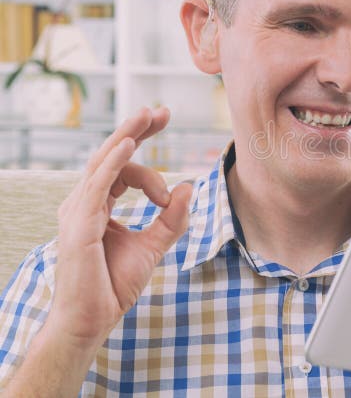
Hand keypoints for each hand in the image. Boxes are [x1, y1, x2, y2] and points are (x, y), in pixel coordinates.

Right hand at [48, 107, 191, 348]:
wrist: (92, 320)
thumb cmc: (113, 285)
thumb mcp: (153, 246)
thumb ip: (172, 219)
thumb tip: (189, 187)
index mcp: (98, 205)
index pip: (123, 170)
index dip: (150, 166)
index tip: (171, 193)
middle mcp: (85, 202)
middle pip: (111, 155)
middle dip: (136, 130)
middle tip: (161, 111)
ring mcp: (78, 211)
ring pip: (104, 162)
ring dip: (127, 135)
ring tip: (147, 115)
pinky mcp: (79, 223)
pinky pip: (97, 184)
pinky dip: (114, 162)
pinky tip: (130, 143)